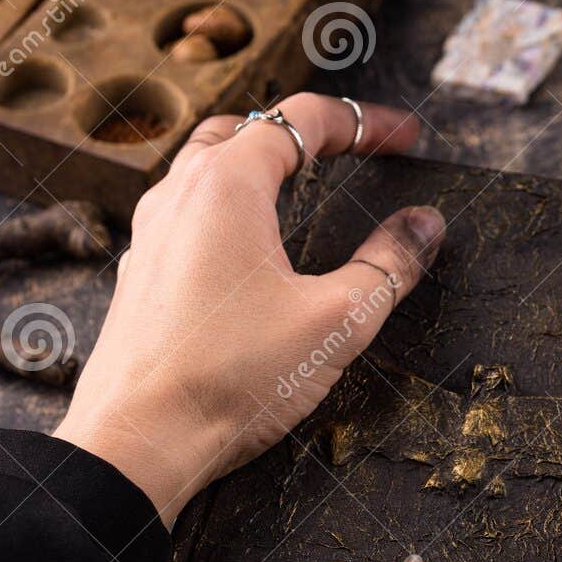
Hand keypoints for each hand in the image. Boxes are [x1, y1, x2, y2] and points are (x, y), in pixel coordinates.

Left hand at [54, 94, 444, 526]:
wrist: (137, 442)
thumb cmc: (230, 380)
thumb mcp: (336, 322)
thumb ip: (387, 266)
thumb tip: (423, 226)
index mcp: (227, 185)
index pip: (304, 118)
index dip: (364, 122)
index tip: (406, 138)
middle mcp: (179, 194)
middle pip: (248, 128)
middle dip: (307, 131)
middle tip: (356, 149)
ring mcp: (151, 234)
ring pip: (208, 168)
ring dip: (262, 165)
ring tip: (305, 186)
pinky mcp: (141, 275)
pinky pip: (187, 215)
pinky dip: (229, 208)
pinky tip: (251, 250)